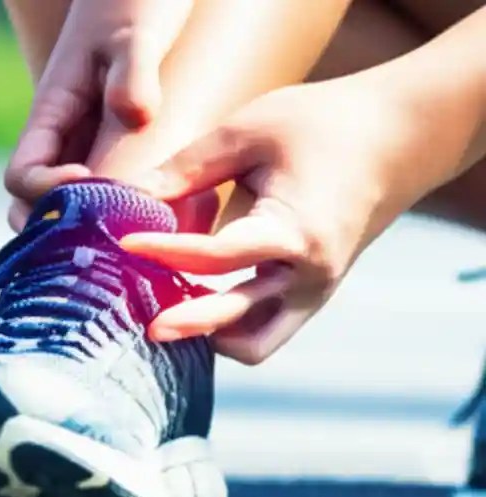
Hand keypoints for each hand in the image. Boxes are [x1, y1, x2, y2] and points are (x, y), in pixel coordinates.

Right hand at [5, 0, 192, 229]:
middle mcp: (60, 143)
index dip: (49, 193)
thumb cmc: (136, 2)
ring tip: (153, 234)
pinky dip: (133, 218)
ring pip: (72, 211)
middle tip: (120, 234)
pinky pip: (111, 200)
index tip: (92, 182)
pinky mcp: (115, 154)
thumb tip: (135, 118)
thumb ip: (132, 74)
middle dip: (66, 231)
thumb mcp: (136, 34)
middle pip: (35, 209)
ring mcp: (84, 150)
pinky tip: (180, 218)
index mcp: (50, 116)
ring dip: (100, 232)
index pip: (22, 180)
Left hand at [122, 75, 421, 363]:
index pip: (215, 258)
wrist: (400, 135)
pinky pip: (265, 330)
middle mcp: (309, 275)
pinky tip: (190, 300)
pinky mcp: (311, 293)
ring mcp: (314, 291)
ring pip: (254, 344)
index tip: (122, 243)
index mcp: (295, 232)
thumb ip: (187, 168)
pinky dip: (229, 326)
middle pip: (237, 324)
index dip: (163, 253)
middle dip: (185, 323)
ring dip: (209, 334)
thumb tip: (127, 196)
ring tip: (163, 306)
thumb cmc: (322, 124)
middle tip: (139, 317)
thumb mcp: (249, 131)